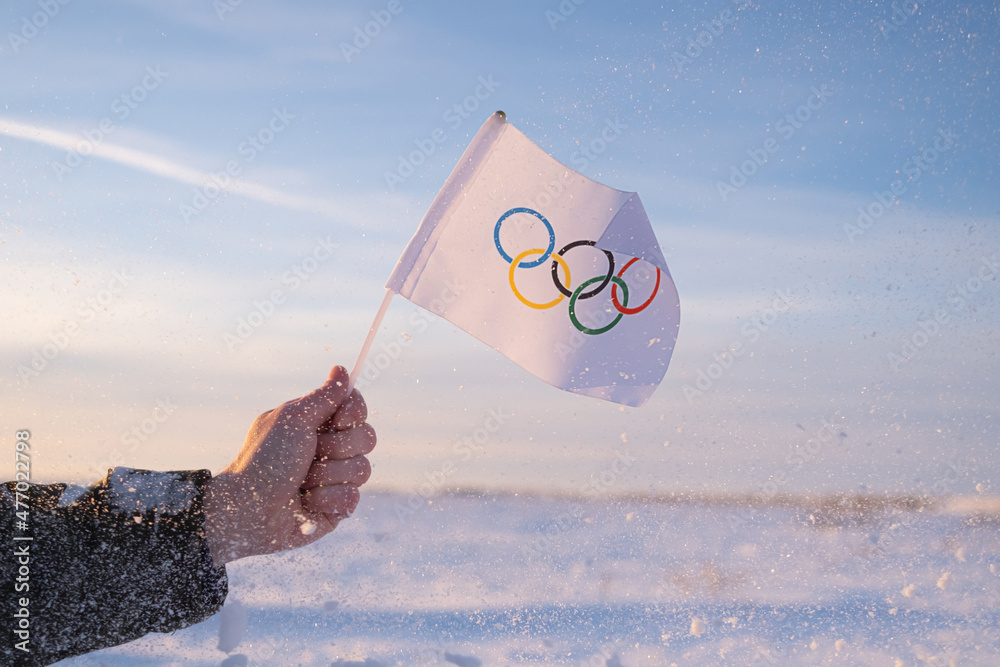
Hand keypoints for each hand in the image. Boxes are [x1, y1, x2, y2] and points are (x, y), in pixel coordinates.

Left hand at [203, 365, 375, 565]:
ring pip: (362, 469)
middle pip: (367, 437)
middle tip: (312, 453)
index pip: (356, 409)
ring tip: (302, 481)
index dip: (353, 413)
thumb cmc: (264, 460)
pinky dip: (327, 499)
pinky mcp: (336, 507)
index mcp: (317, 425)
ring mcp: (335, 479)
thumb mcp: (293, 420)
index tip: (336, 421)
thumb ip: (324, 396)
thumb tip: (341, 369)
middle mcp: (329, 450)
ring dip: (327, 475)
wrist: (248, 510)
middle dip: (338, 447)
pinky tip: (306, 501)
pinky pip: (353, 498)